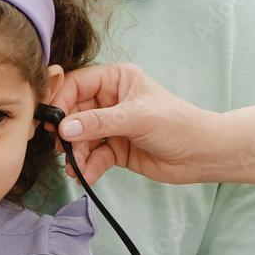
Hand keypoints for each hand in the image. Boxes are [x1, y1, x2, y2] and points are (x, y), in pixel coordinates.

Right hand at [49, 63, 218, 185]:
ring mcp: (111, 125)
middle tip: (62, 147)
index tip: (52, 120)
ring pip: (81, 136)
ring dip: (76, 153)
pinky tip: (86, 175)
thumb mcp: (136, 118)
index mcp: (116, 79)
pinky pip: (92, 155)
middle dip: (68, 132)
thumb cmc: (177, 124)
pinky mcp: (115, 148)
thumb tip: (65, 128)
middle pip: (75, 112)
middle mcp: (110, 99)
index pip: (77, 84)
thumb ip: (99, 123)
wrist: (202, 155)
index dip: (62, 100)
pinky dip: (87, 166)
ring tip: (75, 167)